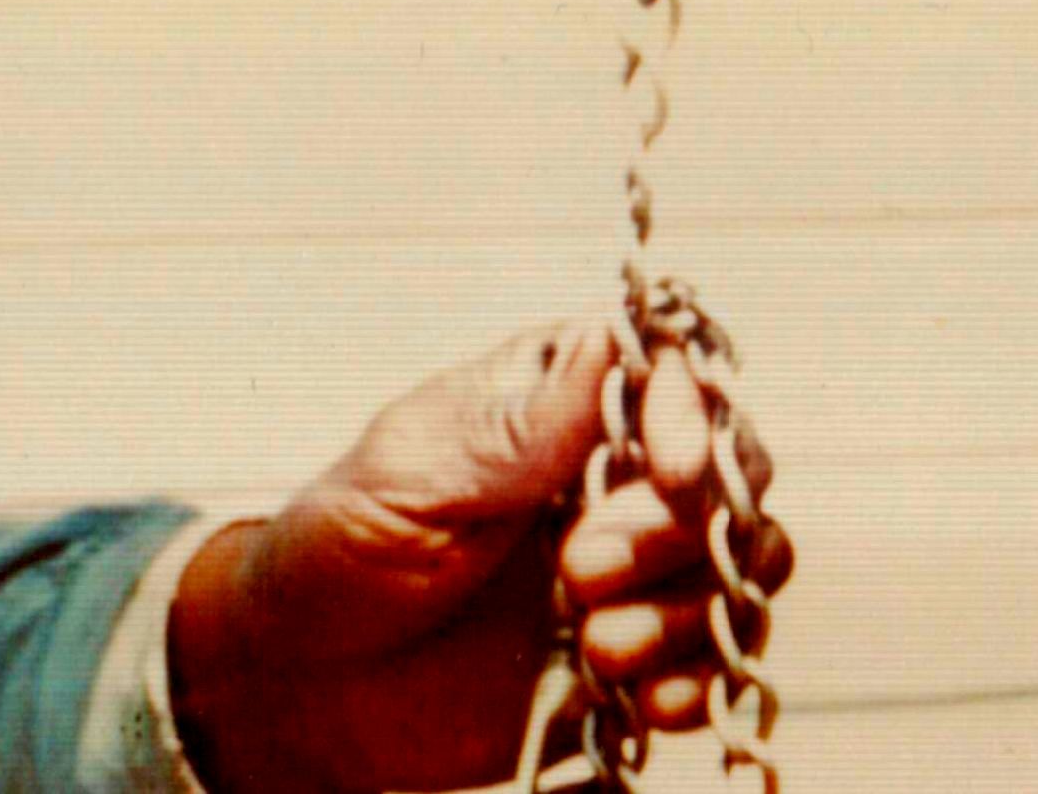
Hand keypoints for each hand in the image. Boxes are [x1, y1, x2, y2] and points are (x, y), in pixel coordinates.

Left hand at [163, 317, 743, 792]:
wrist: (301, 691)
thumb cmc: (340, 550)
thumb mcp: (411, 472)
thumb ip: (517, 425)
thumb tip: (614, 333)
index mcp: (559, 402)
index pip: (669, 376)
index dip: (690, 416)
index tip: (670, 469)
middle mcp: (611, 475)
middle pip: (725, 473)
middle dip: (675, 527)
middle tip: (578, 570)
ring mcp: (633, 571)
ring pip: (736, 567)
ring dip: (689, 612)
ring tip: (594, 649)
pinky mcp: (635, 658)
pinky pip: (715, 661)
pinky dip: (699, 682)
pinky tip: (643, 704)